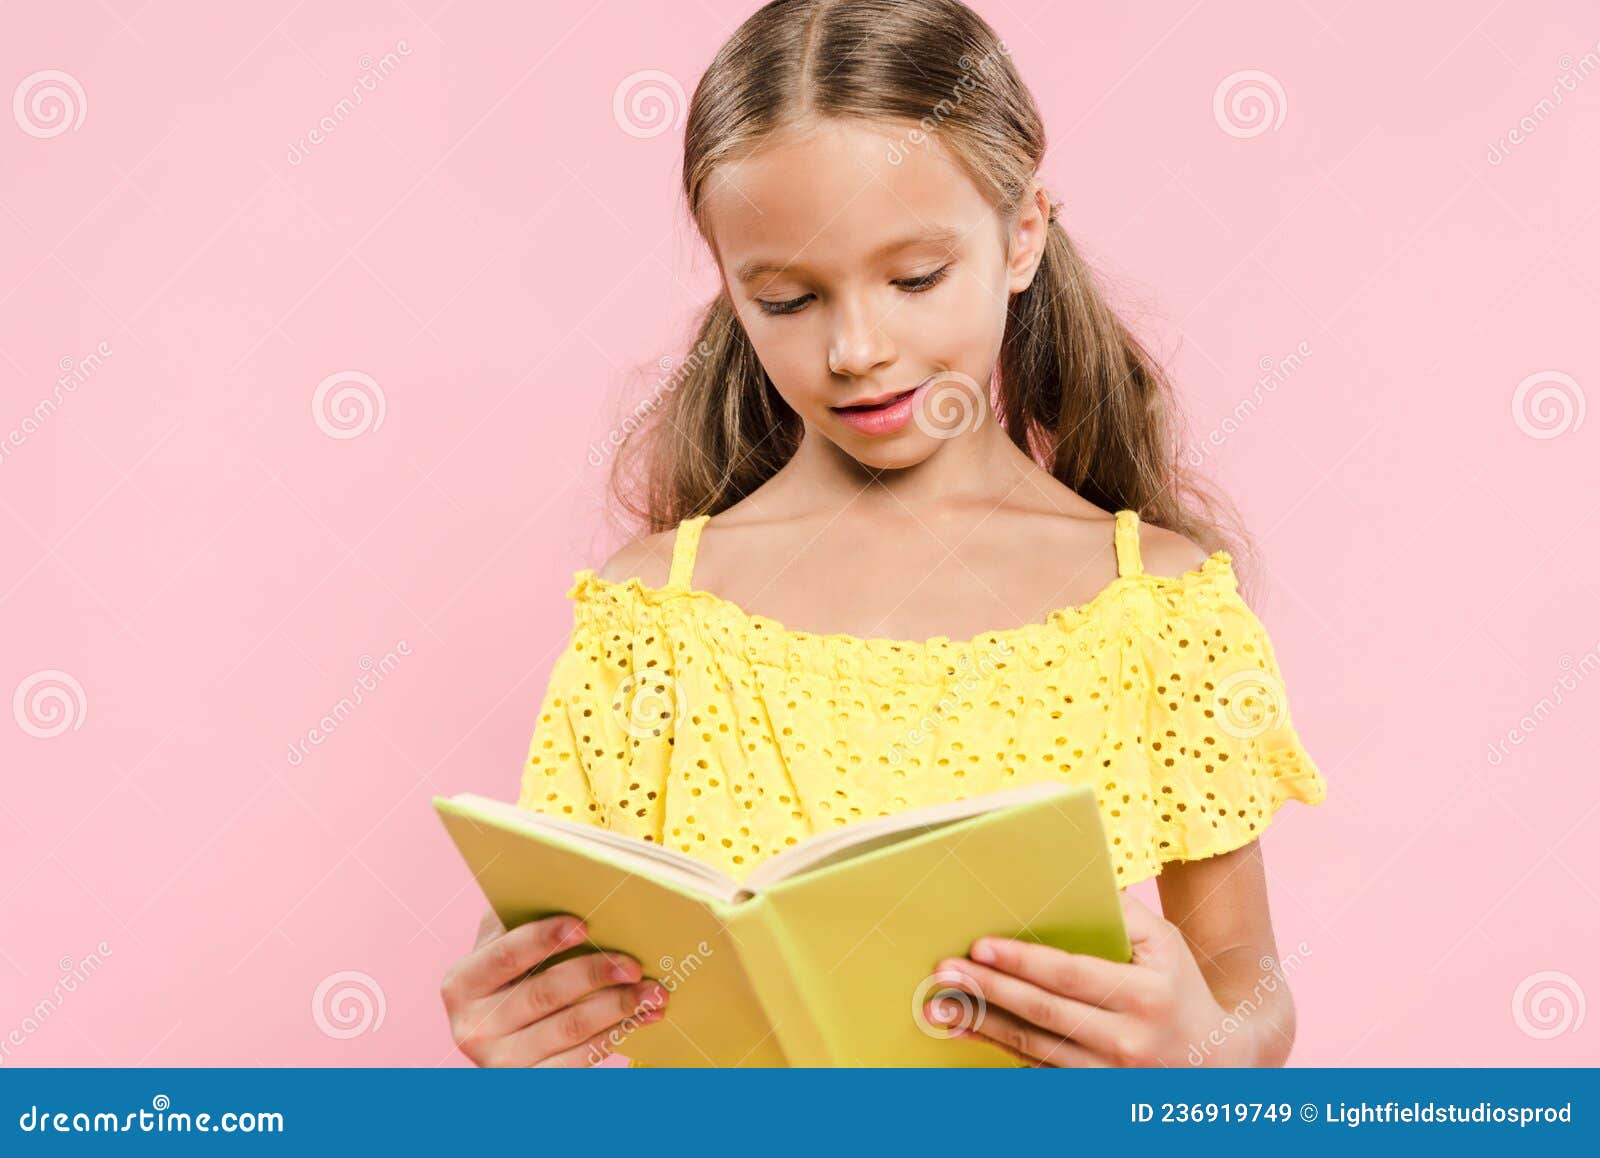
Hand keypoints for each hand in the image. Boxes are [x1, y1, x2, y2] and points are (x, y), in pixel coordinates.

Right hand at [441, 909, 667, 1066]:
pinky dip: (616, 1034)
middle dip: (595, 973)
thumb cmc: (514, 976)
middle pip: (545, 994)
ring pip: (570, 1028)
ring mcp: (501, 1062)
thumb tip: (572, 883)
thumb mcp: (503, 945)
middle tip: (635, 963)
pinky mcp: (531, 1085)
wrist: (504, 1038)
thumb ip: (522, 917)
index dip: (544, 938)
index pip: (505, 956)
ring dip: (618, 1006)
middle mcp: (473, 1028)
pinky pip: (580, 1059)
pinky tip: (642, 1017)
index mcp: (461, 984)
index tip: (584, 924)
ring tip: (653, 991)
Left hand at [923, 892, 1249, 1066]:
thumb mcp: (1166, 945)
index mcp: (1145, 996)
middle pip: (1045, 1014)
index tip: (981, 947)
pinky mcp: (1094, 1096)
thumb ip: (1124, 913)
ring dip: (984, 1025)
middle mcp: (1127, 1042)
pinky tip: (967, 1031)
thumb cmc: (1179, 990)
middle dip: (990, 991)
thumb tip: (1072, 881)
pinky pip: (1038, 1070)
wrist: (1215, 1064)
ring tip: (940, 1004)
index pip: (1073, 976)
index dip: (1024, 963)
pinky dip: (999, 1050)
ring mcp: (1109, 1077)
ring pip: (1035, 1048)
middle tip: (945, 971)